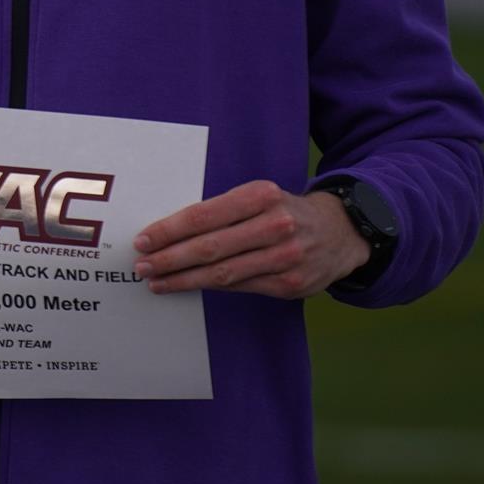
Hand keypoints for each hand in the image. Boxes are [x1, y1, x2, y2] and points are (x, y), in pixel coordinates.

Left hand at [132, 180, 369, 298]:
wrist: (341, 231)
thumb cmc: (283, 210)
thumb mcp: (258, 196)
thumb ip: (222, 210)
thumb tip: (170, 230)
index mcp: (261, 196)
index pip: (203, 215)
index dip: (169, 230)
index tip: (143, 239)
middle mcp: (275, 225)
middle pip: (210, 247)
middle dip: (170, 258)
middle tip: (142, 264)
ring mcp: (285, 258)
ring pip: (223, 273)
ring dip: (184, 279)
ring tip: (157, 280)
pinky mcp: (290, 284)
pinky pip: (241, 287)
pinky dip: (210, 287)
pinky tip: (189, 286)